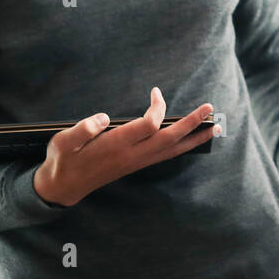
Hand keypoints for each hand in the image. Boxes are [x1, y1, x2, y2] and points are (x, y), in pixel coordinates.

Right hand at [33, 87, 216, 206]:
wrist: (63, 187)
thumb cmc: (63, 159)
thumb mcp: (63, 142)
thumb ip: (82, 130)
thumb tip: (102, 118)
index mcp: (116, 145)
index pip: (148, 125)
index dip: (157, 107)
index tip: (156, 91)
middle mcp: (131, 155)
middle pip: (169, 139)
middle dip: (191, 123)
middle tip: (210, 109)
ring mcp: (137, 162)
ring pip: (172, 150)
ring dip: (194, 138)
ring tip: (215, 127)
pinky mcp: (137, 164)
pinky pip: (167, 155)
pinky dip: (183, 146)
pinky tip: (193, 139)